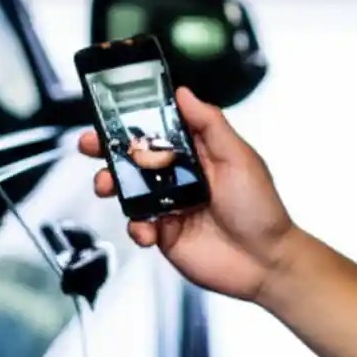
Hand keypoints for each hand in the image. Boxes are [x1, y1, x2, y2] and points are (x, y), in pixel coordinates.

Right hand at [80, 87, 296, 301]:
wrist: (265, 264)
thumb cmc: (260, 208)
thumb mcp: (238, 157)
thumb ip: (210, 124)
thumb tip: (184, 93)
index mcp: (196, 152)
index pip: (158, 129)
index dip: (132, 120)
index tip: (109, 111)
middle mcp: (178, 176)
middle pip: (134, 157)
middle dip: (107, 149)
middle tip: (91, 144)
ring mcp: (168, 204)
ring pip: (128, 190)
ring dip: (111, 184)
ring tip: (107, 185)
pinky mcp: (163, 233)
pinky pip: (137, 226)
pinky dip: (136, 227)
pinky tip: (148, 228)